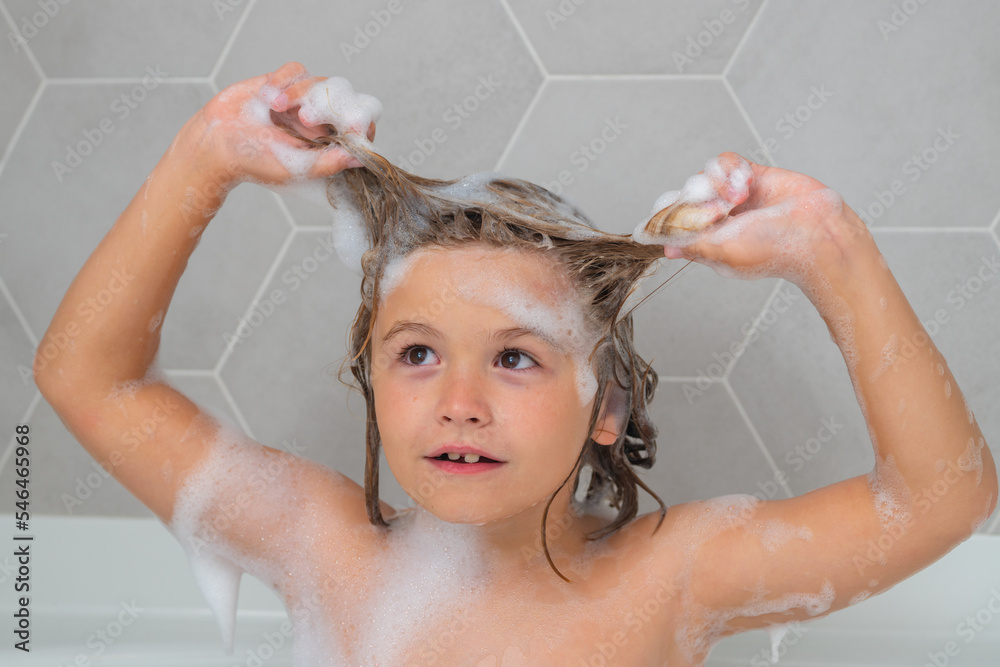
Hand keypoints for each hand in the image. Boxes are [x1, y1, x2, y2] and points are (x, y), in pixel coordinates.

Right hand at [180, 62, 377, 186]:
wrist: (217, 142)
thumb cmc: (256, 162)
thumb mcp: (296, 168)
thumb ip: (329, 163)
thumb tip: (361, 159)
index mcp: (330, 144)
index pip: (361, 127)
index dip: (362, 122)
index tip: (355, 126)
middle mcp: (322, 121)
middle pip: (346, 99)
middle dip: (329, 106)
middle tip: (307, 119)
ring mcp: (304, 100)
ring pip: (322, 83)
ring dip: (300, 94)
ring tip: (276, 109)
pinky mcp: (285, 82)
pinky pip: (297, 70)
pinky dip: (284, 82)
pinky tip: (269, 98)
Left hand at [658, 153, 873, 290]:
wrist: (817, 231)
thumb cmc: (774, 249)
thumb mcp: (722, 252)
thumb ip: (691, 246)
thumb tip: (666, 248)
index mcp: (708, 242)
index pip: (674, 222)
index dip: (672, 214)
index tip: (679, 214)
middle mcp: (719, 219)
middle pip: (686, 196)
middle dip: (698, 199)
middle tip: (719, 210)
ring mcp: (735, 196)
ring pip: (704, 176)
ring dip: (718, 183)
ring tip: (740, 197)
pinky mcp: (752, 175)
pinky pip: (725, 161)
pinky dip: (732, 169)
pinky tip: (747, 183)